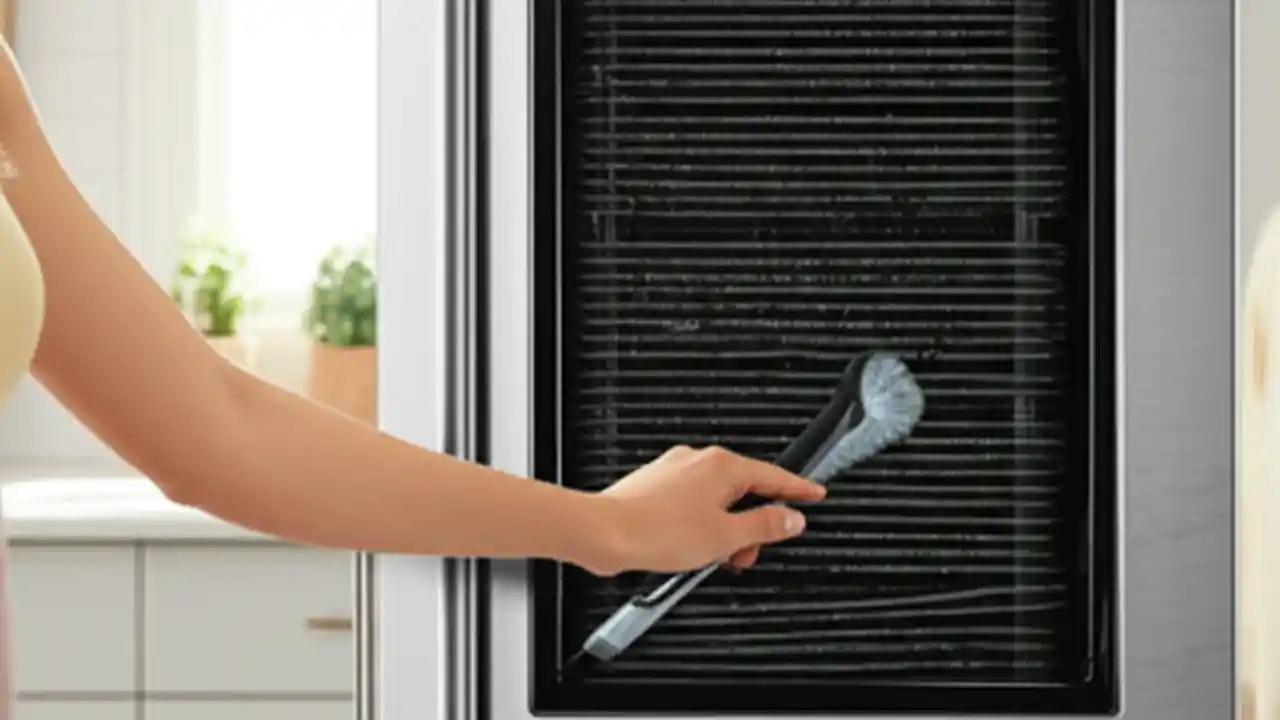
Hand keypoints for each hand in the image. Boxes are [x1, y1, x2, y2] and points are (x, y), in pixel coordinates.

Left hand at [581, 445, 826, 575]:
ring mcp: (675, 471)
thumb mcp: (724, 537)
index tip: (815, 494)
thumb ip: (764, 527)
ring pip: (716, 500)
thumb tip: (790, 518)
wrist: (602, 532)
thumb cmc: (656, 531)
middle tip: (745, 554)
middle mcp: (698, 460)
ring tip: (710, 557)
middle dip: (750, 525)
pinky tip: (688, 549)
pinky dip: (699, 525)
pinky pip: (692, 503)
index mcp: (722, 466)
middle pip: (744, 491)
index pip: (774, 476)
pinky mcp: (655, 486)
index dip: (798, 490)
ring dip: (723, 529)